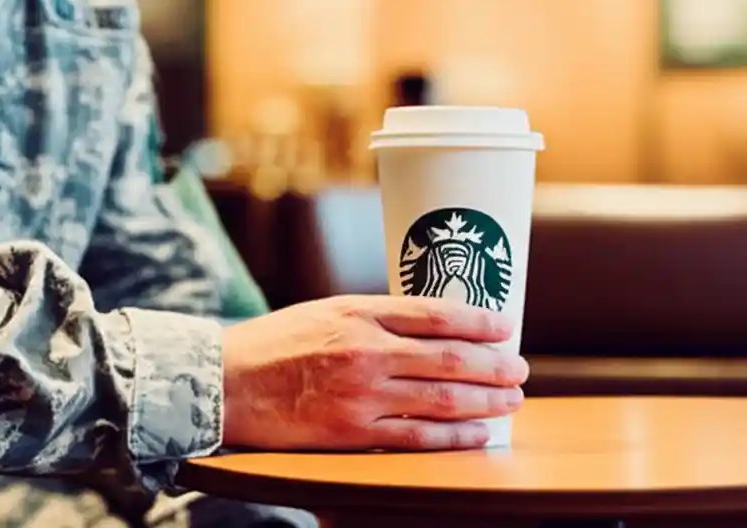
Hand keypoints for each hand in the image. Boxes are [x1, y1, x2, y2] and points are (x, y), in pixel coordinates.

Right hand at [221, 295, 527, 450]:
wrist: (225, 382)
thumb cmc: (277, 342)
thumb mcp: (328, 310)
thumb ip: (378, 316)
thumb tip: (434, 326)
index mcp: (361, 312)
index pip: (436, 314)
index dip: (479, 322)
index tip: (506, 327)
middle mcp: (366, 351)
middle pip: (448, 358)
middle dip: (493, 365)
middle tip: (521, 369)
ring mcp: (361, 395)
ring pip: (440, 399)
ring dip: (485, 401)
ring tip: (512, 400)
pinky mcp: (352, 432)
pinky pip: (416, 437)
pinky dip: (454, 436)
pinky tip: (479, 434)